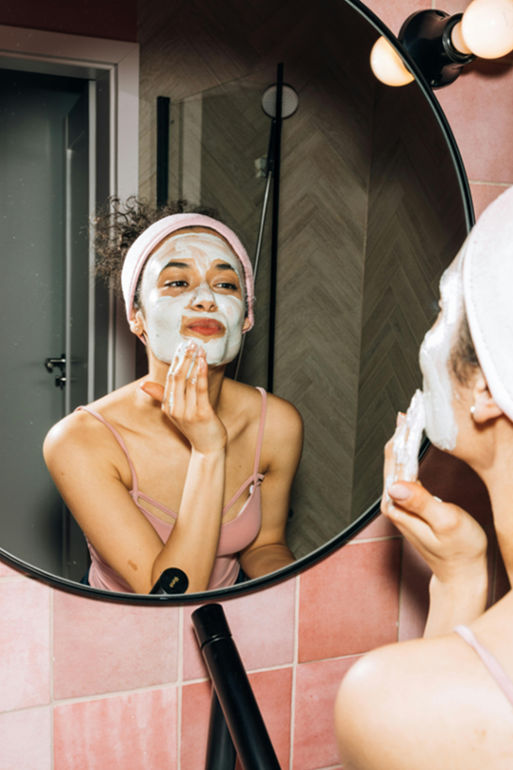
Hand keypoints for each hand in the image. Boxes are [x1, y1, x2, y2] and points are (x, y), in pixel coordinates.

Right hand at [141, 343, 226, 453]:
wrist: (208, 448)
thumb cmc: (195, 428)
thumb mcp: (176, 412)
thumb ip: (162, 396)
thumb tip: (143, 384)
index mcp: (168, 406)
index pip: (169, 379)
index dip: (175, 361)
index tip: (180, 346)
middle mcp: (175, 409)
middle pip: (177, 378)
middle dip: (183, 359)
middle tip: (188, 343)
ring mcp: (188, 412)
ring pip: (188, 381)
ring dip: (193, 362)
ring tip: (197, 348)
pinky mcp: (202, 414)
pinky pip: (200, 389)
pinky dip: (201, 374)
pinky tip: (203, 362)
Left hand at [381, 418, 487, 584]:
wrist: (461, 574)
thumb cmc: (459, 551)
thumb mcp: (446, 523)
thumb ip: (421, 502)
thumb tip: (396, 484)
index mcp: (398, 504)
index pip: (397, 459)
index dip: (404, 434)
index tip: (412, 413)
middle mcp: (393, 502)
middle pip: (393, 457)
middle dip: (401, 430)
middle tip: (412, 406)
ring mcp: (399, 503)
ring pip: (397, 462)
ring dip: (403, 438)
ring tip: (411, 416)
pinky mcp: (409, 504)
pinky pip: (405, 470)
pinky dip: (408, 452)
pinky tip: (412, 441)